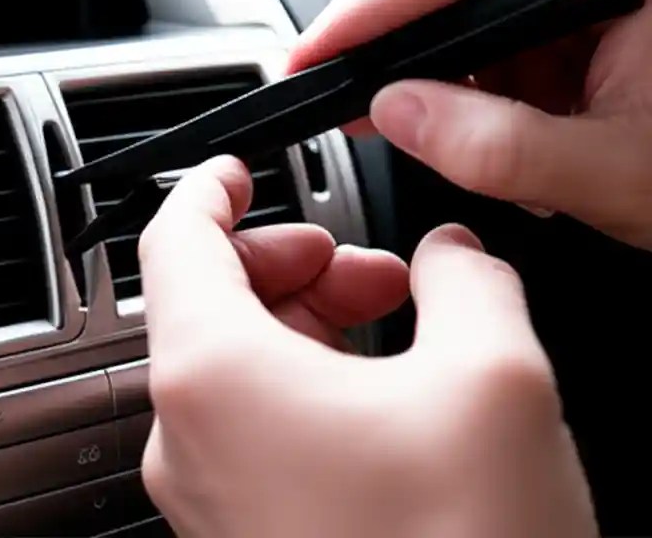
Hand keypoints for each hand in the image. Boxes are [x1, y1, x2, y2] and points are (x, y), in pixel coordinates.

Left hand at [138, 157, 595, 537]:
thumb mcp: (495, 381)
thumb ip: (468, 281)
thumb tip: (456, 254)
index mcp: (214, 376)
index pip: (172, 239)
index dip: (208, 186)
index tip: (237, 165)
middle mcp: (185, 438)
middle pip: (206, 301)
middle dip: (289, 263)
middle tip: (370, 266)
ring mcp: (203, 495)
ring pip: (230, 368)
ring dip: (300, 327)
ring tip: (390, 329)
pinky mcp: (238, 534)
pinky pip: (246, 431)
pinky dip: (297, 389)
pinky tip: (376, 399)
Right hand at [289, 0, 651, 248]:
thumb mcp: (627, 171)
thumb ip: (500, 147)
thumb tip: (400, 116)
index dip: (380, 5)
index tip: (317, 46)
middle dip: (410, 50)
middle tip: (335, 93)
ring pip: (502, 18)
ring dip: (455, 83)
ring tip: (421, 135)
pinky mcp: (625, 19)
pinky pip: (533, 46)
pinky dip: (498, 97)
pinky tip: (487, 139)